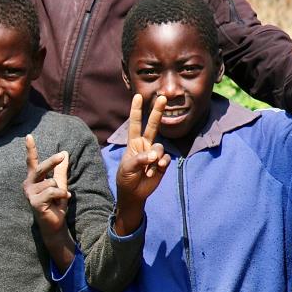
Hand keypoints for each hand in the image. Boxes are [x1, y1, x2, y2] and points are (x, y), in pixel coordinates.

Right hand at [24, 135, 70, 237]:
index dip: (30, 149)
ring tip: (59, 197)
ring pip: (50, 182)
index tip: (29, 136)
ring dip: (60, 189)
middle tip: (61, 155)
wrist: (56, 222)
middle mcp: (29, 184)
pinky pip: (52, 191)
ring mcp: (30, 194)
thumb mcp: (60, 184)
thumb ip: (61, 170)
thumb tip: (65, 153)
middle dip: (52, 161)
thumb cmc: (55, 203)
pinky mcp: (34, 202)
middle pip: (41, 168)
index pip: (32, 161)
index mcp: (34, 179)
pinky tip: (62, 200)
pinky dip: (61, 194)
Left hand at [114, 94, 170, 233]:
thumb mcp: (127, 168)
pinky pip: (165, 159)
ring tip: (147, 170)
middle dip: (157, 111)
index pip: (135, 124)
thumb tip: (154, 156)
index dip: (136, 110)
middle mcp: (145, 145)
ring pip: (160, 148)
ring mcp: (154, 154)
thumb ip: (140, 159)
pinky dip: (160, 166)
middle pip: (152, 125)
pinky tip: (154, 173)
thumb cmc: (125, 178)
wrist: (134, 194)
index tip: (138, 96)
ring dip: (154, 158)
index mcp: (133, 143)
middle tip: (162, 97)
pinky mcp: (162, 163)